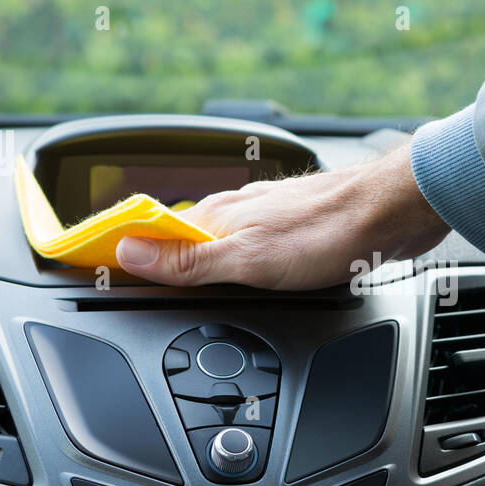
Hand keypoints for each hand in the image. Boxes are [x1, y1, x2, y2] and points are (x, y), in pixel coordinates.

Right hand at [114, 142, 450, 289]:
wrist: (398, 211)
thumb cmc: (332, 230)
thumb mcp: (250, 258)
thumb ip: (190, 260)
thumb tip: (129, 252)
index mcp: (219, 216)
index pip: (150, 231)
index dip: (119, 246)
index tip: (86, 259)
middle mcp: (239, 212)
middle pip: (180, 236)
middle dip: (152, 255)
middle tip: (121, 274)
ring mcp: (269, 219)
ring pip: (217, 240)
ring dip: (193, 257)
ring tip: (169, 275)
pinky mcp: (299, 229)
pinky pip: (252, 245)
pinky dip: (235, 259)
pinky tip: (242, 271)